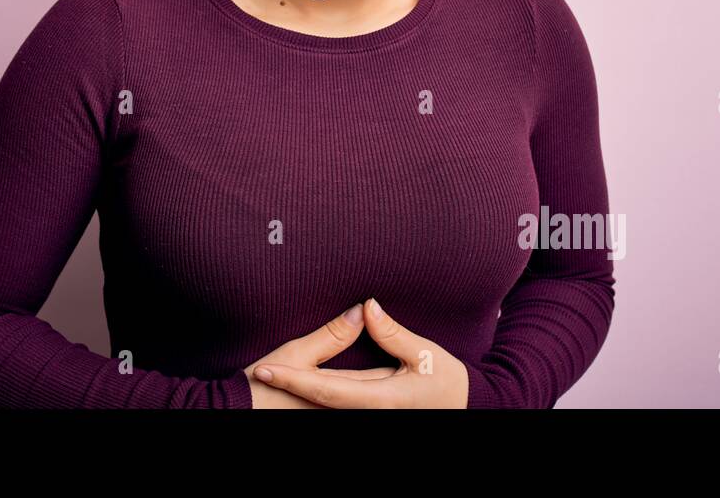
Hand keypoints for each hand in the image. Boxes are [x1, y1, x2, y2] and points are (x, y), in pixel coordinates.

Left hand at [251, 297, 468, 407]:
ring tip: (269, 371)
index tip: (266, 369)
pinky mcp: (369, 409)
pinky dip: (319, 390)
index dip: (294, 380)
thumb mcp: (425, 354)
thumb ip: (392, 332)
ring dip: (300, 387)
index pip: (326, 389)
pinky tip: (300, 379)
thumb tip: (365, 307)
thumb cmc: (448, 383)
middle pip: (320, 397)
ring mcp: (368, 413)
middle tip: (256, 369)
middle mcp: (369, 411)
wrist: (464, 408)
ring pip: (328, 399)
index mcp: (379, 399)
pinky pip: (339, 399)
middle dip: (288, 385)